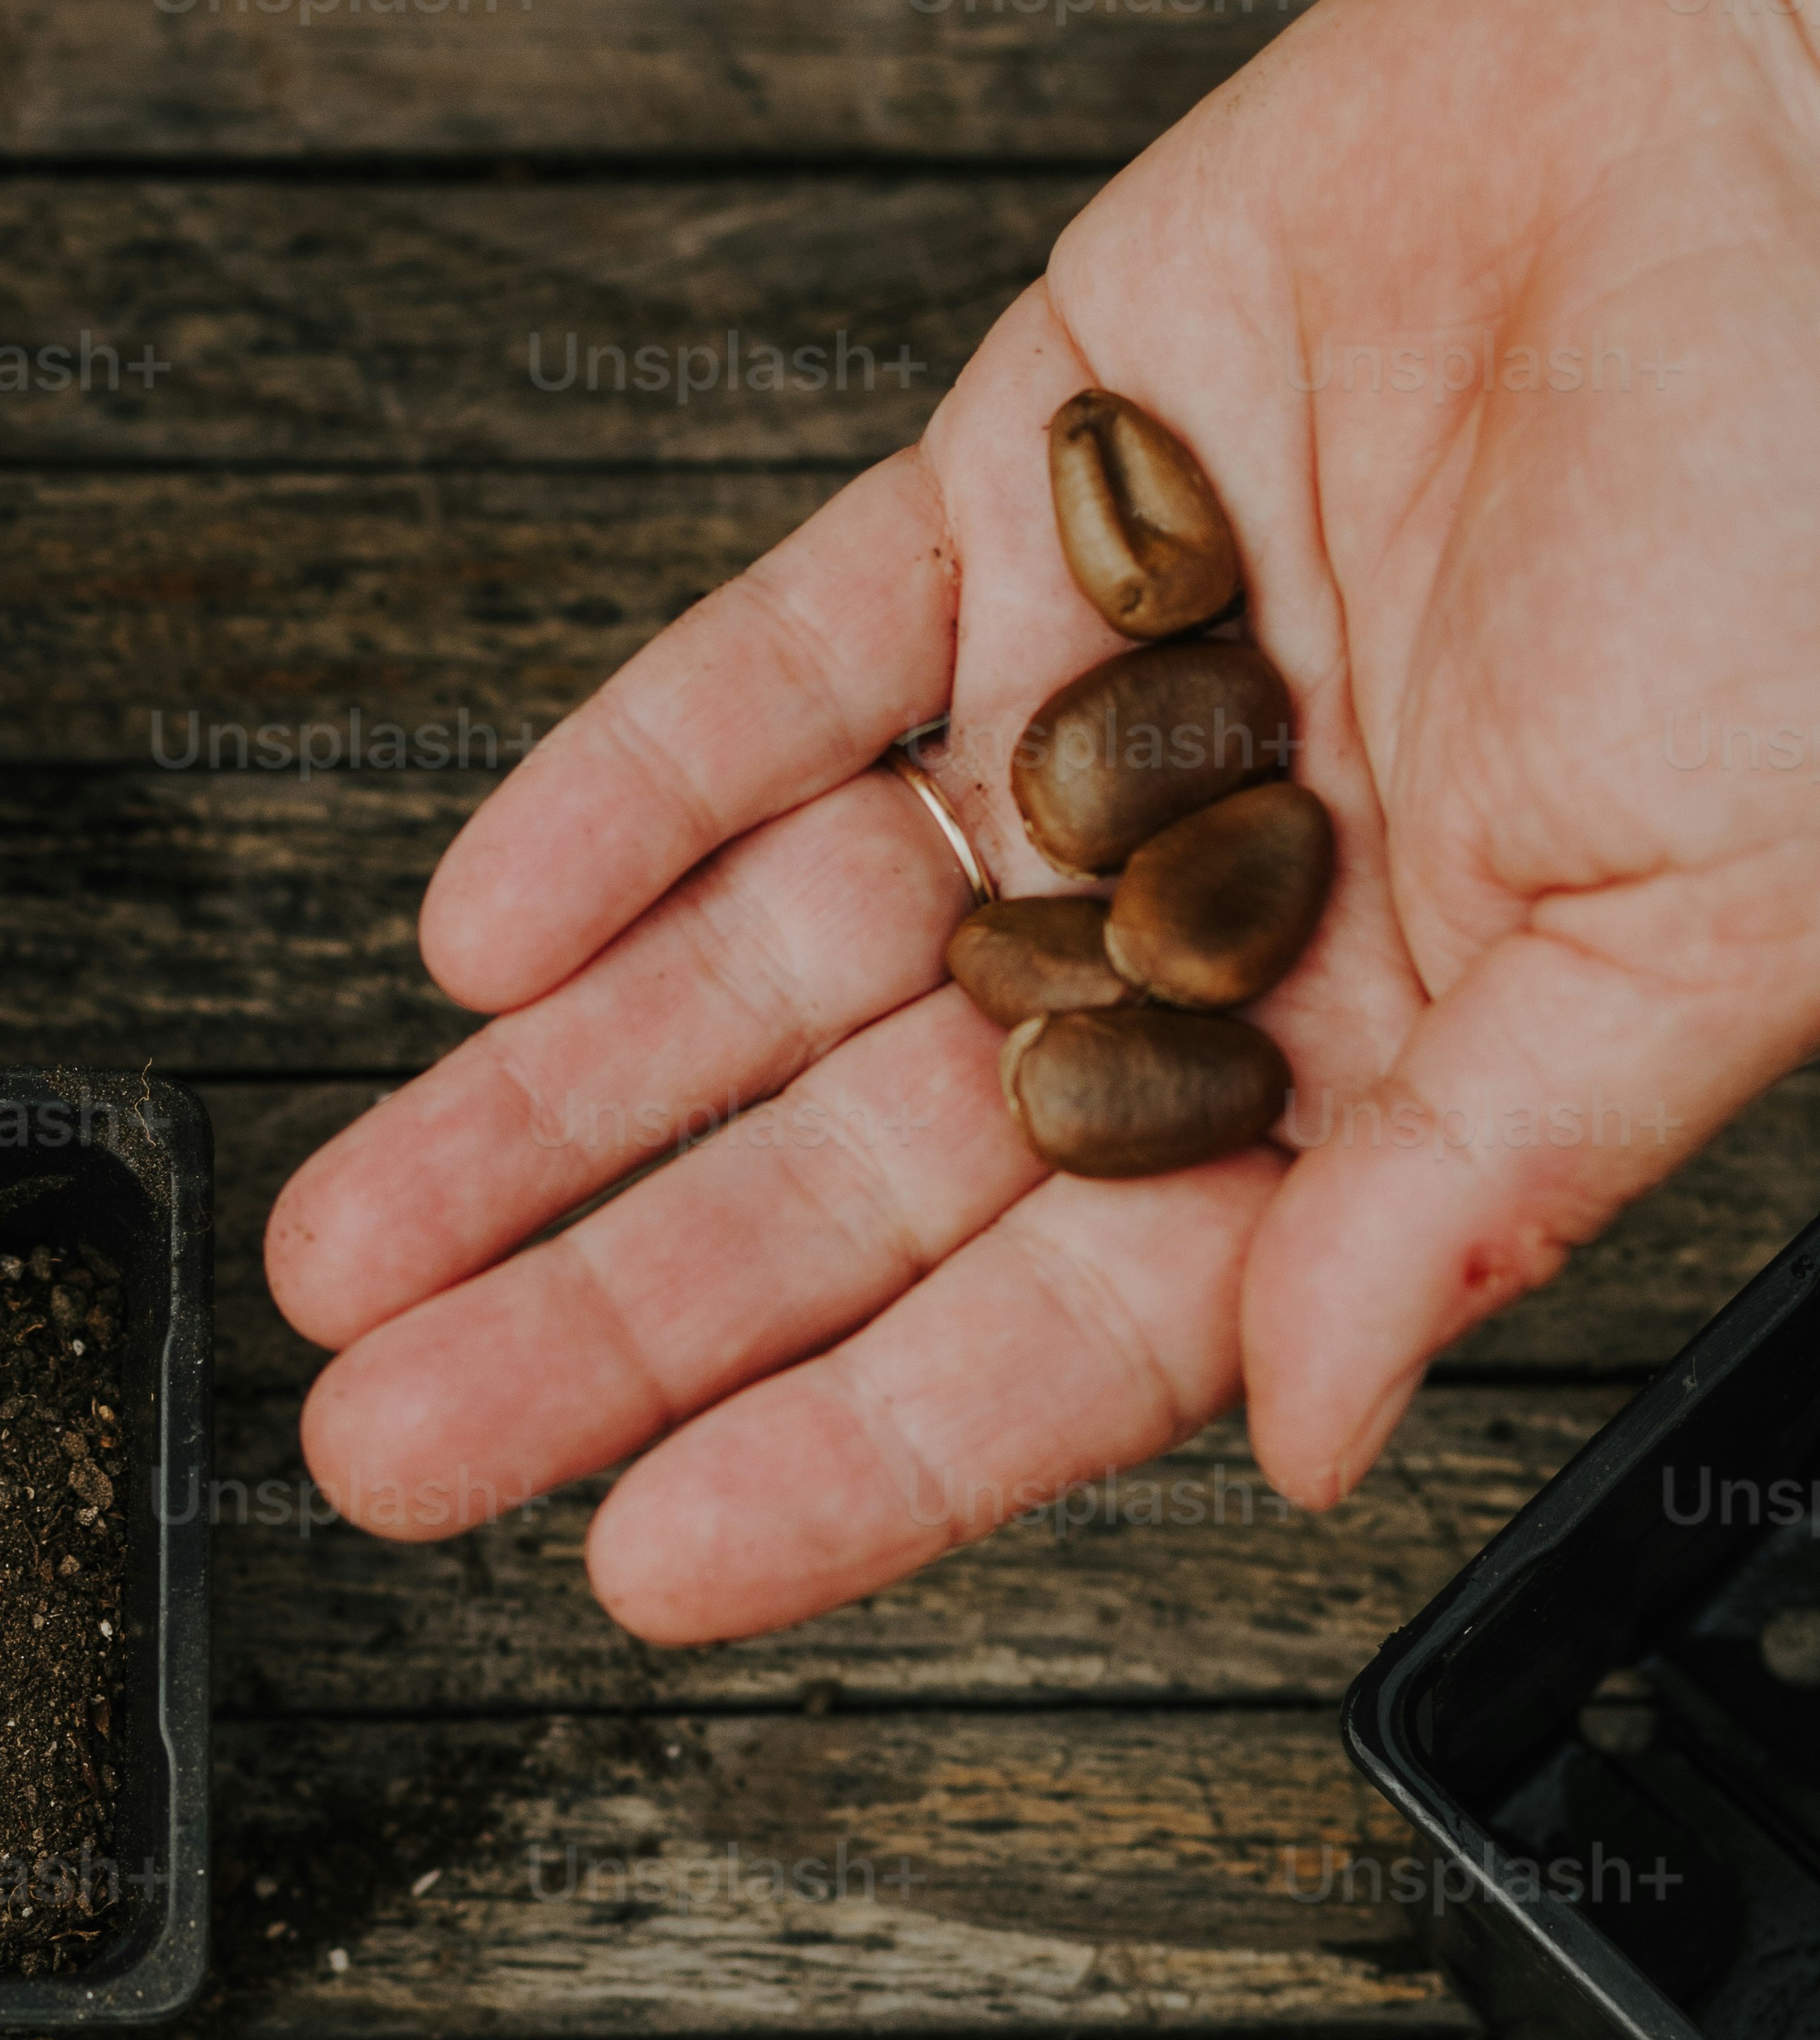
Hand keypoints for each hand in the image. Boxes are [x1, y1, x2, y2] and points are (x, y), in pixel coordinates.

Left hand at [268, 0, 1819, 1639]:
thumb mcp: (1704, 920)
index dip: (853, 1446)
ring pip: (772, 944)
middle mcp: (1220, 905)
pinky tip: (482, 938)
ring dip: (556, 1094)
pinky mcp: (1025, 481)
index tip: (644, 1558)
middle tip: (393, 1437)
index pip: (1071, 1321)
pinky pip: (777, 666)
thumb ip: (1476, 1180)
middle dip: (621, 1309)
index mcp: (1391, 1056)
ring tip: (354, 1233)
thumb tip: (1307, 1426)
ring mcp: (1104, 697)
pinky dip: (625, 793)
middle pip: (864, 1162)